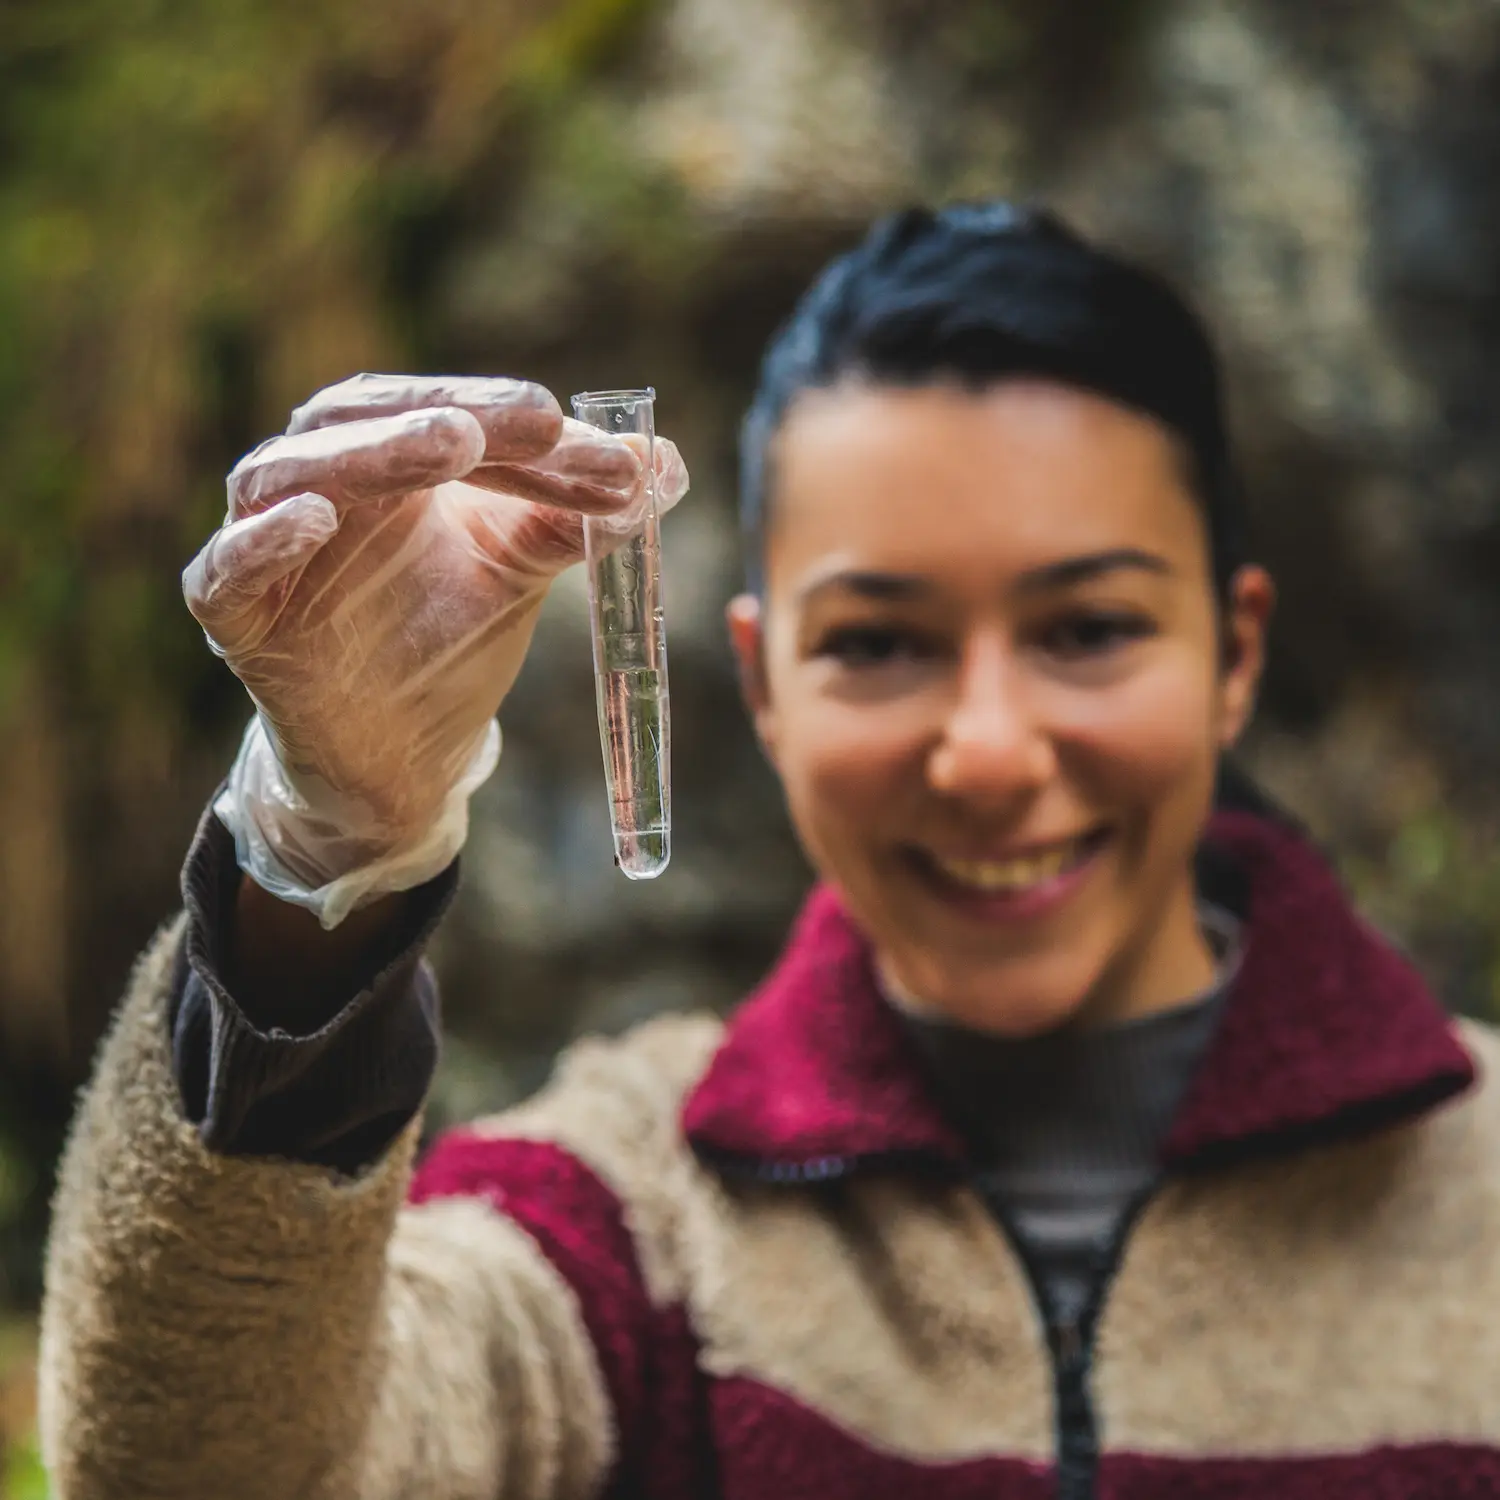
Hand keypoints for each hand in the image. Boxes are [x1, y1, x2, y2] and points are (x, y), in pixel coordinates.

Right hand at [183, 373, 688, 923]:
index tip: (581, 429)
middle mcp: (320, 485)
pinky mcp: (236, 620)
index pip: (437, 410)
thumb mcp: (521, 571)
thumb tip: (666, 465)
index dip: (507, 415)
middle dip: (450, 415)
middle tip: (531, 419)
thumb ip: (578, 516)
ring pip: (287, 476)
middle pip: (361, 420)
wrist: (403, 753)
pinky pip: (226, 572)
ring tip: (447, 446)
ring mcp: (270, 550)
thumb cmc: (451, 640)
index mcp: (387, 461)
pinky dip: (264, 541)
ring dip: (370, 455)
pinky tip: (314, 520)